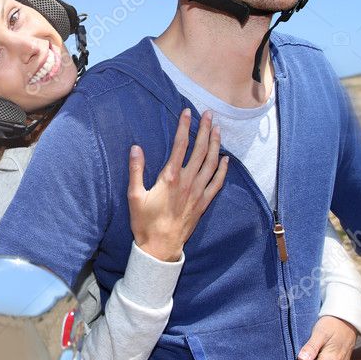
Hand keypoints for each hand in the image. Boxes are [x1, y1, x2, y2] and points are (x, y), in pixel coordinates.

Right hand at [127, 108, 227, 261]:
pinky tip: (226, 159)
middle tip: (209, 114)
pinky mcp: (204, 203)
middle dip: (205, 130)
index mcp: (170, 177)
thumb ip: (136, 170)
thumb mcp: (134, 196)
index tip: (187, 112)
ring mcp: (198, 192)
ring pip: (212, 163)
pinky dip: (224, 169)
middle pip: (200, 150)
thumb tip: (136, 148)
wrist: (160, 247)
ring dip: (216, 144)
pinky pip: (217, 183)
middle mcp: (187, 181)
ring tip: (218, 129)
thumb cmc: (144, 222)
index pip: (180, 145)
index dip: (184, 127)